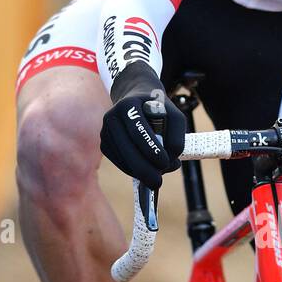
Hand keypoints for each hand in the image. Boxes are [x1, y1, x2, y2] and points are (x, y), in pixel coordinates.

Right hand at [100, 61, 185, 188]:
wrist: (136, 99)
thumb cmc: (158, 110)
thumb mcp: (174, 115)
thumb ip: (177, 137)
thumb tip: (170, 162)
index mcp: (129, 105)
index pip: (138, 131)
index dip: (152, 149)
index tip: (165, 163)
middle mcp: (112, 117)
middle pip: (127, 149)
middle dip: (144, 169)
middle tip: (158, 183)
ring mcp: (105, 131)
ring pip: (122, 159)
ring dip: (140, 171)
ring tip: (158, 175)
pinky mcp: (104, 144)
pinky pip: (118, 162)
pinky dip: (132, 171)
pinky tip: (145, 170)